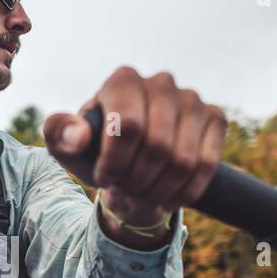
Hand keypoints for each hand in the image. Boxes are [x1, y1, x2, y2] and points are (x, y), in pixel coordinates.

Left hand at [41, 67, 227, 235]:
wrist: (131, 164)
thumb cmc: (96, 152)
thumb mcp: (69, 147)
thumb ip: (61, 135)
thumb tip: (78, 135)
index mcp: (123, 80)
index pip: (127, 126)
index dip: (115, 163)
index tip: (104, 178)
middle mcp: (161, 81)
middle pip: (156, 147)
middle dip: (136, 181)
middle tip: (125, 190)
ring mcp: (192, 98)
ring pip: (182, 160)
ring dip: (159, 190)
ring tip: (142, 194)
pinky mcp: (215, 118)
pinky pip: (206, 165)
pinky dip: (185, 192)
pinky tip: (168, 197)